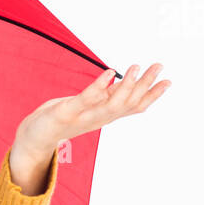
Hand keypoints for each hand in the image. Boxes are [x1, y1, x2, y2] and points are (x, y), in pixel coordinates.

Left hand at [15, 63, 170, 160]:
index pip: (134, 106)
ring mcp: (83, 117)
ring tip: (136, 66)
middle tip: (159, 66)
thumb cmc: (63, 118)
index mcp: (105, 116)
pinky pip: (85, 99)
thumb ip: (107, 96)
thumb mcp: (89, 105)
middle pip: (127, 103)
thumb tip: (126, 82)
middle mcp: (98, 119)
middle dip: (145, 85)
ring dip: (126, 86)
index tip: (168, 81)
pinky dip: (99, 86)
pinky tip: (109, 72)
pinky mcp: (66, 113)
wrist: (35, 138)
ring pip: (111, 104)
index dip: (152, 95)